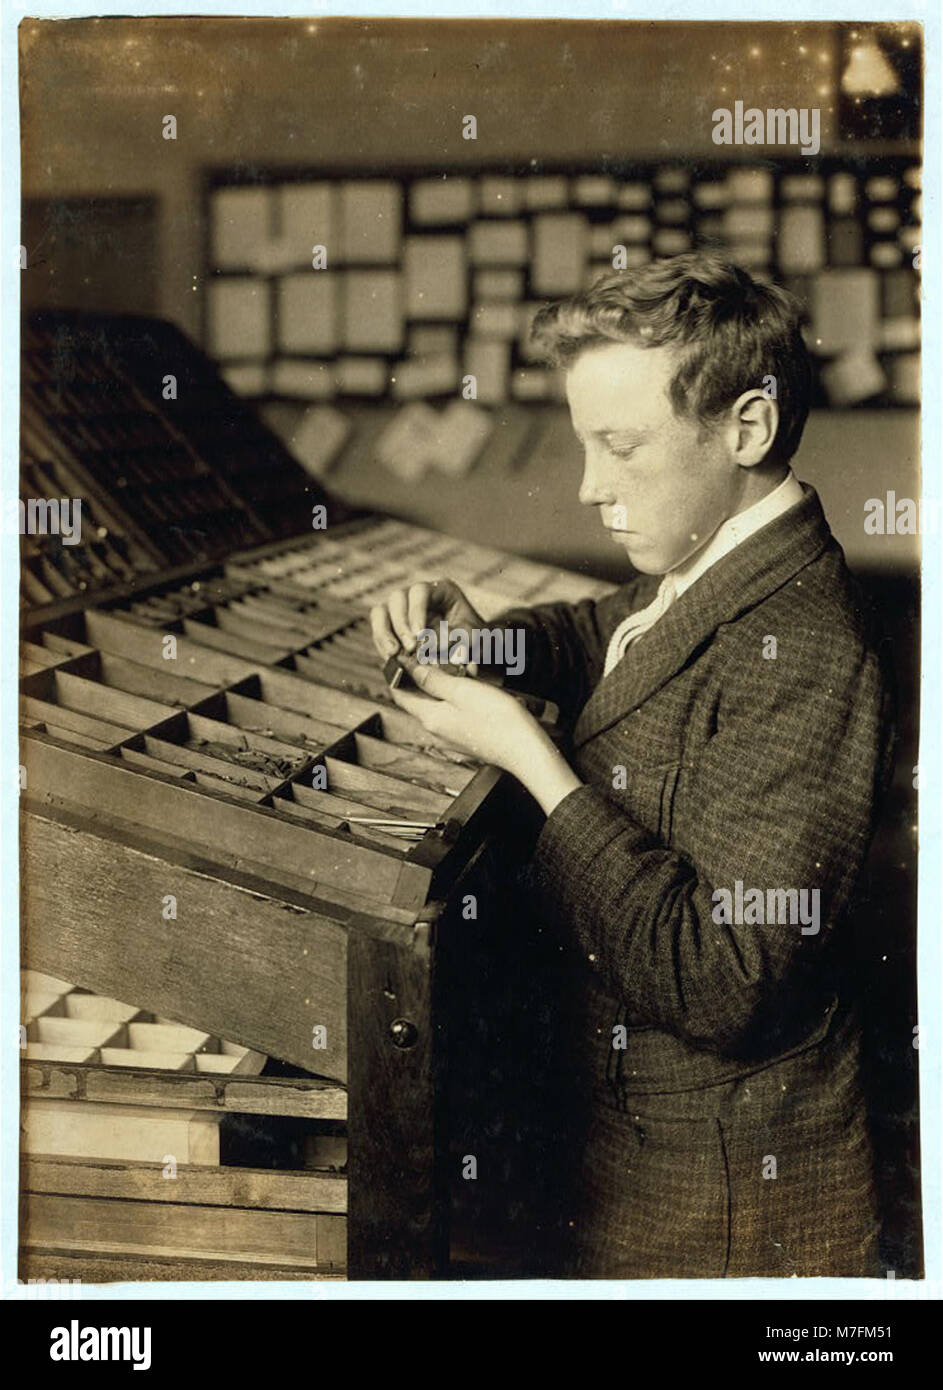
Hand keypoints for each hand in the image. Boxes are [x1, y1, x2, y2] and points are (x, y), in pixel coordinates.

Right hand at [369, 578, 487, 674]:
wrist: (468, 648)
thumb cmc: (472, 638)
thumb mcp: (472, 637)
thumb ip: (457, 641)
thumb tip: (435, 648)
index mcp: (440, 590)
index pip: (421, 592)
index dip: (416, 612)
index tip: (419, 635)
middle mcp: (417, 594)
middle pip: (397, 598)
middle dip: (400, 624)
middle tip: (409, 648)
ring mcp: (402, 608)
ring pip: (381, 611)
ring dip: (384, 633)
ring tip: (393, 654)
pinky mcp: (391, 624)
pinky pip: (379, 628)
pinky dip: (382, 643)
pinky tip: (391, 658)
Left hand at [390, 657, 582, 815]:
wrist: (526, 750)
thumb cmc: (497, 719)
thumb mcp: (462, 690)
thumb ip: (433, 680)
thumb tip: (409, 668)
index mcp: (429, 718)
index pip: (399, 694)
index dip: (396, 673)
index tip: (400, 654)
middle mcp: (436, 729)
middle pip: (417, 698)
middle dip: (420, 675)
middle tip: (428, 653)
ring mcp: (451, 735)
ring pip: (436, 703)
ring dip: (440, 684)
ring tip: (451, 665)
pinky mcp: (466, 736)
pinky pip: (452, 711)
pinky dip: (454, 695)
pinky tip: (469, 684)